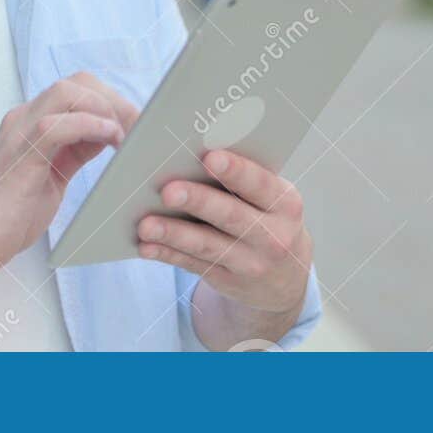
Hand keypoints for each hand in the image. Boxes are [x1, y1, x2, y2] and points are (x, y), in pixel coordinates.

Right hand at [0, 72, 137, 274]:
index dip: (111, 102)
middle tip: (139, 129)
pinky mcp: (20, 155)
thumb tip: (109, 135)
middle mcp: (23, 119)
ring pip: (67, 91)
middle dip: (114, 100)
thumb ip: (74, 152)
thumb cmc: (7, 217)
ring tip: (126, 136)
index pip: (77, 90)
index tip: (137, 126)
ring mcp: (19, 133)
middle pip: (77, 82)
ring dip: (106, 109)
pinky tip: (110, 141)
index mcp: (30, 123)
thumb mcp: (52, 177)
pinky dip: (90, 125)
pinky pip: (55, 124)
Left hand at [137, 149, 310, 314]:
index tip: (210, 157)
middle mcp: (272, 235)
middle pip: (230, 216)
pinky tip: (146, 246)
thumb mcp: (272, 199)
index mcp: (285, 203)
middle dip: (198, 201)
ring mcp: (250, 262)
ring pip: (207, 245)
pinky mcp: (228, 280)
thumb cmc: (269, 218)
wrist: (286, 276)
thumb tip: (193, 151)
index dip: (236, 171)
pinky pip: (193, 264)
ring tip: (146, 224)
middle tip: (168, 191)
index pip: (260, 184)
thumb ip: (245, 178)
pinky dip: (168, 254)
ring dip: (174, 234)